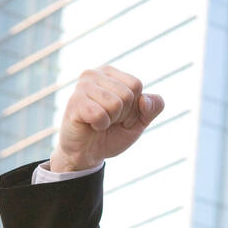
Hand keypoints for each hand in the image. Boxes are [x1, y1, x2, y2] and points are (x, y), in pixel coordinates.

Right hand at [49, 66, 163, 171]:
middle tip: (108, 121)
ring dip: (110, 120)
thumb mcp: (139, 121)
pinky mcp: (74, 102)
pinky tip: (91, 125)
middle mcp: (95, 74)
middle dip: (123, 115)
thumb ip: (153, 108)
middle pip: (127, 95)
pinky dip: (100, 125)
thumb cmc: (112, 133)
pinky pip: (100, 114)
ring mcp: (82, 86)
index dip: (133, 107)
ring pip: (115, 104)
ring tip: (99, 122)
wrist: (88, 154)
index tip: (120, 115)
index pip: (136, 84)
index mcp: (111, 73)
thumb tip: (144, 100)